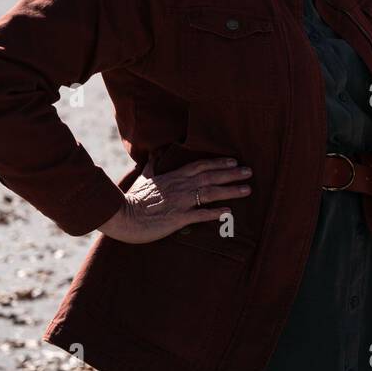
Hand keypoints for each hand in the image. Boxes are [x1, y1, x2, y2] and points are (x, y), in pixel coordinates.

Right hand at [98, 154, 252, 243]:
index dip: (219, 163)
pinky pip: (200, 214)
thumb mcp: (143, 177)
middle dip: (232, 174)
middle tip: (250, 171)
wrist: (121, 216)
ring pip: (210, 193)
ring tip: (247, 190)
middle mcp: (180, 187)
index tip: (234, 162)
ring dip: (230, 190)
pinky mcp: (178, 218)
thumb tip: (154, 152)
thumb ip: (152, 165)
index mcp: (174, 177)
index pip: (201, 166)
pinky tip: (228, 212)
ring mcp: (180, 202)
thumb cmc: (132, 198)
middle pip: (211, 176)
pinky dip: (215, 212)